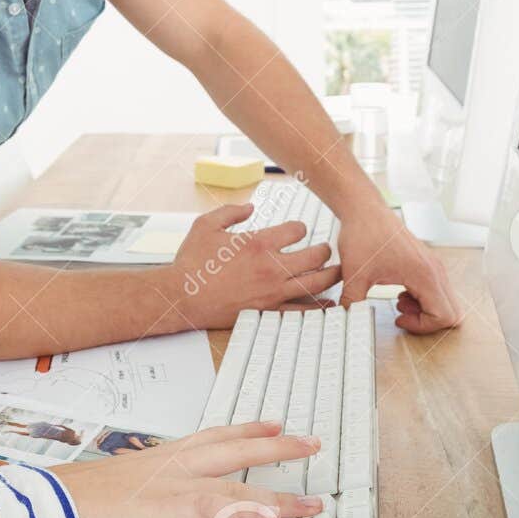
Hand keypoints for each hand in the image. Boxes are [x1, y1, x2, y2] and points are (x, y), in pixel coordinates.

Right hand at [50, 421, 323, 517]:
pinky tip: (273, 516)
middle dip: (275, 445)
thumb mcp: (120, 494)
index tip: (270, 424)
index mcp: (159, 457)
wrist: (51, 504)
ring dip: (277, 489)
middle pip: (234, 446)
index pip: (211, 436)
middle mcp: (172, 463)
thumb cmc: (76, 501)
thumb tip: (157, 514)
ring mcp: (172, 482)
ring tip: (311, 500)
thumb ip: (145, 500)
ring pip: (237, 479)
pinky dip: (248, 510)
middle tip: (308, 441)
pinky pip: (218, 506)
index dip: (244, 430)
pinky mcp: (168, 506)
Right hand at [164, 203, 343, 327]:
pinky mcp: (268, 311)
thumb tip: (249, 206)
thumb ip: (231, 211)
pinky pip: (302, 310)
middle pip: (316, 256)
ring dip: (331, 276)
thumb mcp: (206, 225)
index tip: (298, 230)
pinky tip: (328, 303)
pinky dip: (319, 306)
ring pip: (316, 283)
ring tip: (336, 272)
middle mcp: (272, 267)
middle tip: (326, 250)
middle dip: (325, 251)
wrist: (181, 296)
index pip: (297, 230)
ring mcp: (273, 291)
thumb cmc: (191, 262)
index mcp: (259, 243)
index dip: (300, 228)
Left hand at [337, 200, 462, 332]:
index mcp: (424, 274)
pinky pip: (436, 291)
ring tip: (398, 302)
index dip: (423, 326)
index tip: (398, 318)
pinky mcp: (427, 263)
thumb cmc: (363, 234)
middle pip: (452, 312)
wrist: (363, 209)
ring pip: (445, 301)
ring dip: (425, 309)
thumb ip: (353, 303)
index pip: (444, 316)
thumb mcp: (354, 275)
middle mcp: (435, 270)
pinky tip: (400, 293)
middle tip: (402, 314)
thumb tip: (349, 321)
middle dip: (427, 321)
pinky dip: (422, 298)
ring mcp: (433, 265)